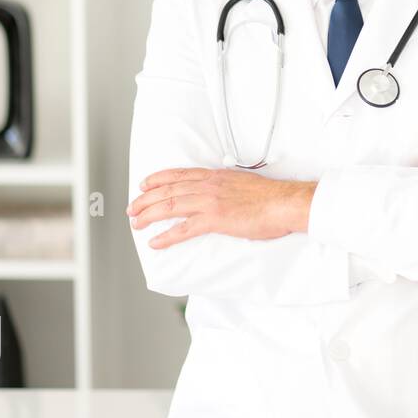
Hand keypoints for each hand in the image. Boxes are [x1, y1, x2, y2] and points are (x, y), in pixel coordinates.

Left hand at [127, 168, 314, 248]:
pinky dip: (167, 236)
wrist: (285, 203)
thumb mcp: (244, 183)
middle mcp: (209, 186)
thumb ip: (228, 187)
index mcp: (216, 176)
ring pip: (171, 207)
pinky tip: (156, 243)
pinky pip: (184, 229)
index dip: (158, 179)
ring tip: (137, 224)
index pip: (179, 174)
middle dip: (145, 200)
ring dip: (150, 216)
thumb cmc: (271, 197)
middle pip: (169, 190)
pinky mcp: (216, 219)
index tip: (144, 184)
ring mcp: (211, 202)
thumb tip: (223, 194)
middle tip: (132, 209)